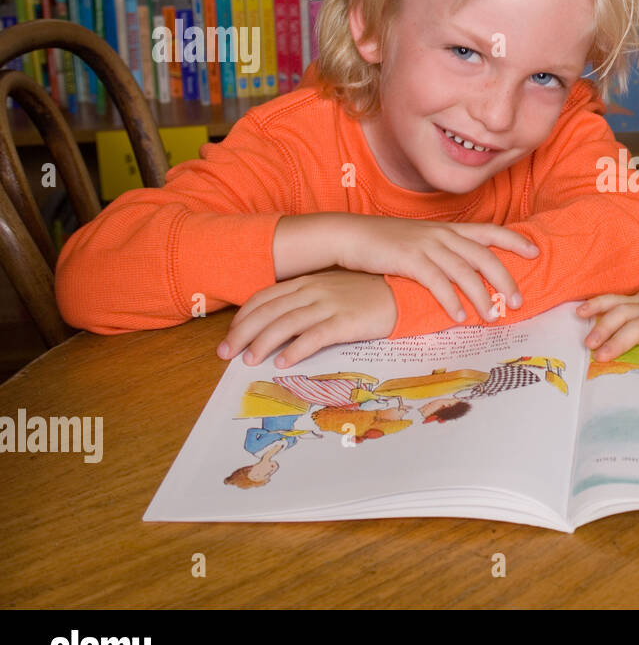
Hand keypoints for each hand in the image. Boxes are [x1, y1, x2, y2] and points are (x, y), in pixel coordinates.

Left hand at [217, 271, 398, 368]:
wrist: (406, 293)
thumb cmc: (370, 295)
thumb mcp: (334, 291)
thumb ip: (308, 302)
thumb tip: (281, 325)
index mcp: (309, 281)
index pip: (265, 297)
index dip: (243, 317)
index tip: (230, 336)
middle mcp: (315, 290)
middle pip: (269, 311)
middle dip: (242, 333)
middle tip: (226, 353)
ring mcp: (330, 304)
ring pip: (286, 323)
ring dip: (263, 343)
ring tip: (250, 361)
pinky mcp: (347, 320)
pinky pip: (315, 336)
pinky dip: (296, 349)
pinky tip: (284, 362)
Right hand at [333, 216, 537, 321]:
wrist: (350, 235)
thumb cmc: (386, 242)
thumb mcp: (420, 240)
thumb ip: (444, 251)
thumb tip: (464, 270)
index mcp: (448, 229)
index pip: (489, 231)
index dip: (514, 240)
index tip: (536, 252)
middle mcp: (442, 235)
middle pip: (484, 256)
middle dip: (505, 279)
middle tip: (519, 301)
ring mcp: (427, 246)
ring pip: (465, 272)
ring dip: (481, 297)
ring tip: (492, 317)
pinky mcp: (409, 260)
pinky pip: (437, 282)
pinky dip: (450, 301)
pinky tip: (458, 317)